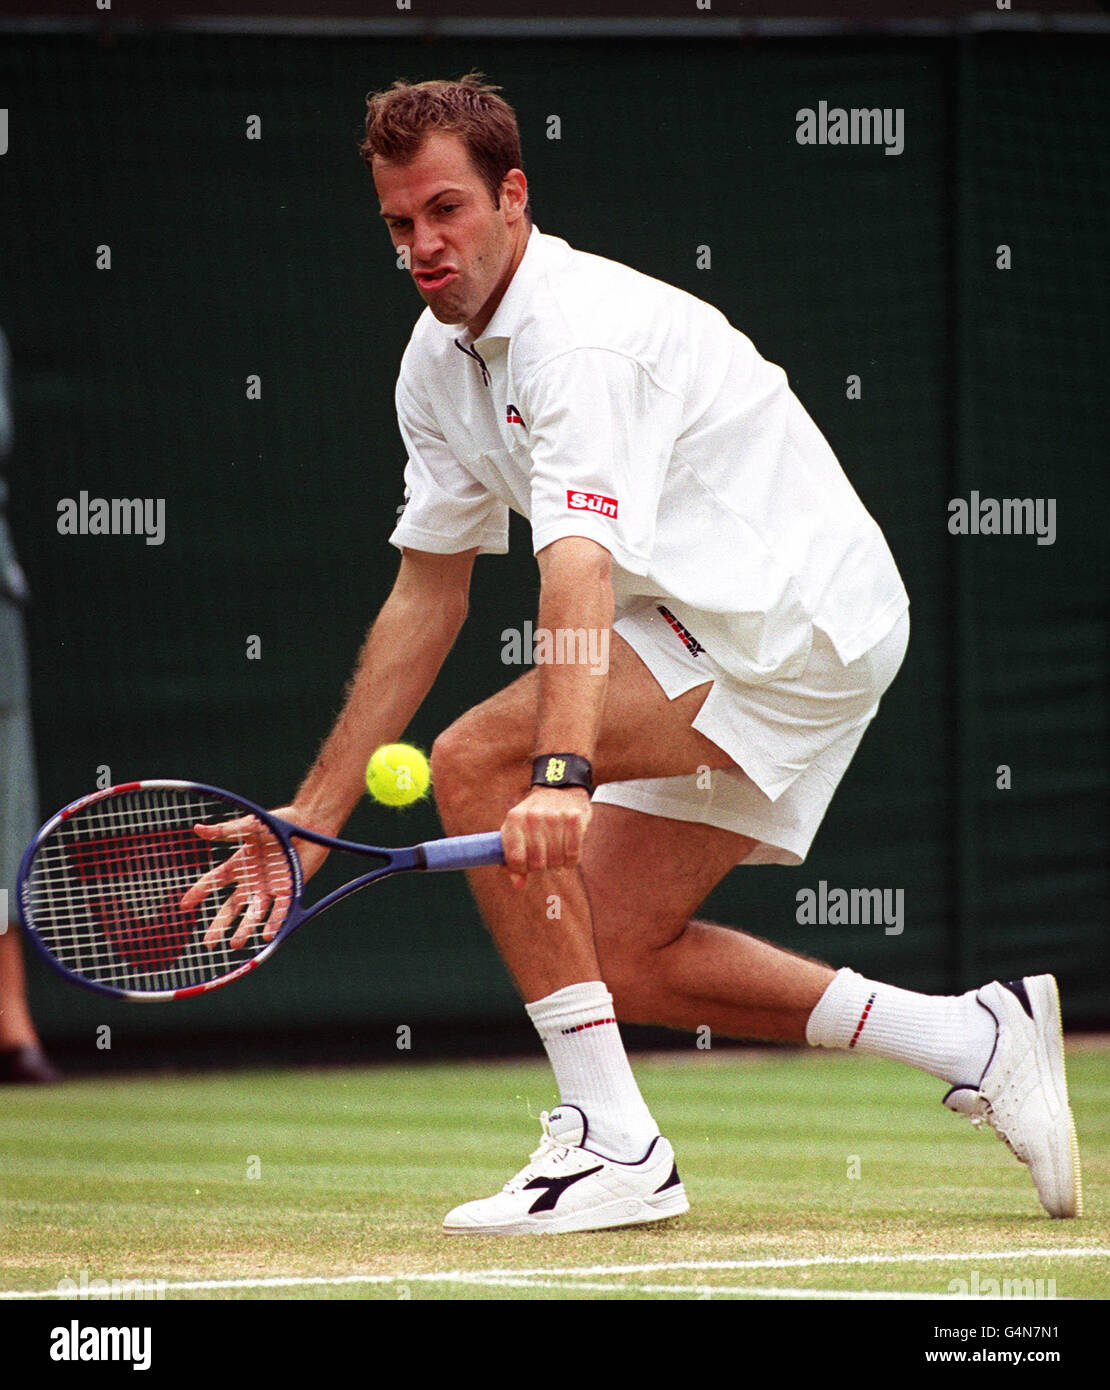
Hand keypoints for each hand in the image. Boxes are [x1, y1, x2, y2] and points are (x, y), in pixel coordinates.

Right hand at [180, 806, 331, 947]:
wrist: (309, 823)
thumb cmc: (278, 823)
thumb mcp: (250, 826)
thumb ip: (226, 830)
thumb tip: (197, 828)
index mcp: (239, 864)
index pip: (214, 881)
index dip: (198, 892)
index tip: (184, 906)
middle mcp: (252, 880)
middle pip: (231, 906)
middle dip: (219, 925)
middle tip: (208, 943)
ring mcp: (270, 887)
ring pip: (254, 913)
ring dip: (245, 929)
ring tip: (234, 944)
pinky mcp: (289, 889)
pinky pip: (280, 910)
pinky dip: (272, 922)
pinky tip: (265, 935)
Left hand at [499, 785, 591, 887]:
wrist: (560, 788)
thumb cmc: (534, 816)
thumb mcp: (517, 831)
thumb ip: (512, 859)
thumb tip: (519, 884)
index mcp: (514, 818)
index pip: (515, 859)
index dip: (521, 869)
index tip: (525, 865)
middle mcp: (533, 816)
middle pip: (537, 864)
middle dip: (540, 866)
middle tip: (543, 857)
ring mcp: (555, 817)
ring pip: (556, 862)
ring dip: (556, 862)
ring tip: (555, 850)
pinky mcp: (575, 819)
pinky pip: (573, 856)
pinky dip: (571, 860)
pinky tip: (567, 849)